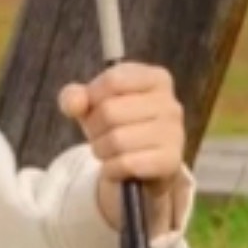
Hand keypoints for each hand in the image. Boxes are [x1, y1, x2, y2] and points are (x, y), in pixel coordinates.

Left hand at [58, 62, 188, 232]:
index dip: (91, 96)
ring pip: (116, 140)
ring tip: (108, 150)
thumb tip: (73, 104)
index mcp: (156, 79)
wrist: (143, 166)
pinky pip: (126, 164)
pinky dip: (112, 168)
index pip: (112, 80)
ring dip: (101, 150)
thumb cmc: (119, 125)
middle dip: (93, 127)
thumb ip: (75, 97)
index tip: (93, 107)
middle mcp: (171, 104)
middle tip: (100, 134)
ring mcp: (174, 133)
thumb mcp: (93, 105)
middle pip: (110, 111)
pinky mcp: (170, 161)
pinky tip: (117, 166)